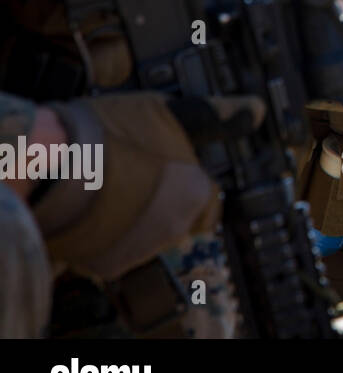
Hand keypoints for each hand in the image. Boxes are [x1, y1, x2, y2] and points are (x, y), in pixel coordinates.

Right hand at [34, 92, 220, 280]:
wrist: (54, 169)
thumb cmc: (111, 136)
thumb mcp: (168, 110)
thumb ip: (214, 115)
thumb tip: (258, 109)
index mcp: (196, 192)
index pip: (210, 204)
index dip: (196, 192)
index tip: (185, 185)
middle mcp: (175, 227)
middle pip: (179, 221)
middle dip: (164, 206)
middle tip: (140, 181)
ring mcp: (141, 249)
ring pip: (147, 238)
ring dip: (136, 221)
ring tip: (111, 192)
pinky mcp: (106, 264)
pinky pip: (114, 252)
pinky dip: (108, 237)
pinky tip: (93, 212)